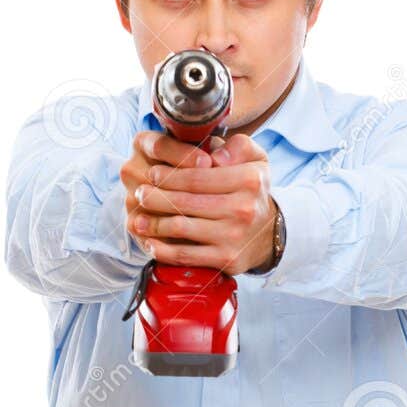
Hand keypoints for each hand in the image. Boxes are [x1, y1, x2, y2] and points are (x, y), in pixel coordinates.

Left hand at [120, 130, 275, 274]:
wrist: (268, 233)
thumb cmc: (252, 192)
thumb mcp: (255, 160)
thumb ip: (238, 146)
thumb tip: (214, 154)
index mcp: (249, 180)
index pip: (198, 176)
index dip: (170, 175)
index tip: (152, 173)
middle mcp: (243, 208)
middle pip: (186, 201)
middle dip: (157, 197)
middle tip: (139, 193)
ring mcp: (234, 236)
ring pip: (182, 227)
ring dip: (154, 224)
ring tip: (137, 219)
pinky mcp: (226, 259)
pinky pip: (187, 255)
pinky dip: (164, 250)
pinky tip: (150, 244)